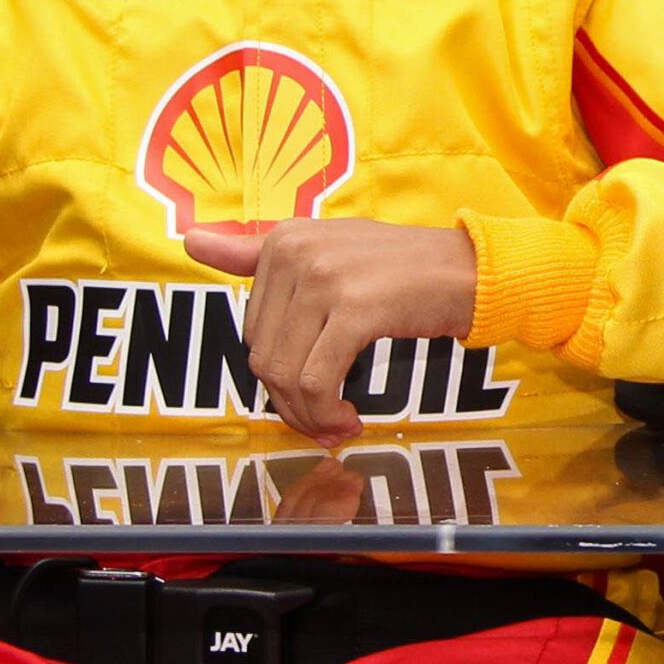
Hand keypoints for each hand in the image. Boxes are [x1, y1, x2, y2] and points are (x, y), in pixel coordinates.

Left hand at [183, 219, 476, 446]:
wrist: (473, 271)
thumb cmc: (403, 270)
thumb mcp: (328, 249)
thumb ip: (256, 251)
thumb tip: (190, 240)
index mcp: (284, 240)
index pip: (252, 331)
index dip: (277, 376)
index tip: (306, 395)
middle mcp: (297, 252)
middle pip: (264, 357)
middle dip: (291, 402)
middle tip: (327, 419)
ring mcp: (325, 279)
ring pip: (287, 374)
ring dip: (310, 414)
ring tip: (338, 423)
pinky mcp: (355, 308)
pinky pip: (319, 380)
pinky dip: (328, 411)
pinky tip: (351, 418)